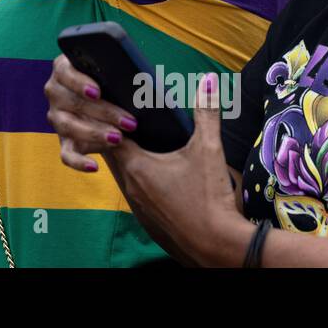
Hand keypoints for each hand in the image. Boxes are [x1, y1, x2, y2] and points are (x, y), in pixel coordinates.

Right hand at [44, 53, 138, 170]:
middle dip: (103, 113)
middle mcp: (56, 92)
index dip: (79, 82)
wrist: (110, 110)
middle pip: (72, 102)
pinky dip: (79, 162)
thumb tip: (144, 84)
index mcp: (64, 70)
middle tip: (129, 122)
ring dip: (94, 133)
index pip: (64, 72)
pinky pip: (66, 154)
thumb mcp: (115, 77)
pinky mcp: (64, 142)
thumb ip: (121, 76)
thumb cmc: (115, 87)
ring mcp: (58, 118)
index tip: (96, 92)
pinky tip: (94, 166)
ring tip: (119, 139)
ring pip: (69, 126)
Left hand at [101, 73, 252, 265]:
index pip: (108, 135)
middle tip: (129, 120)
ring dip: (128, 160)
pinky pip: (135, 193)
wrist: (218, 246)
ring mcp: (138, 206)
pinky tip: (157, 175)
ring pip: (122, 175)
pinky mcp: (148, 220)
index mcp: (136, 165)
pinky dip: (139, 180)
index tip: (118, 105)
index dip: (111, 119)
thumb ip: (206, 113)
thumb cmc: (210, 197)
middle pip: (112, 154)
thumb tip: (208, 80)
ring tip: (143, 144)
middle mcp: (130, 186)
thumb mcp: (209, 150)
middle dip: (116, 136)